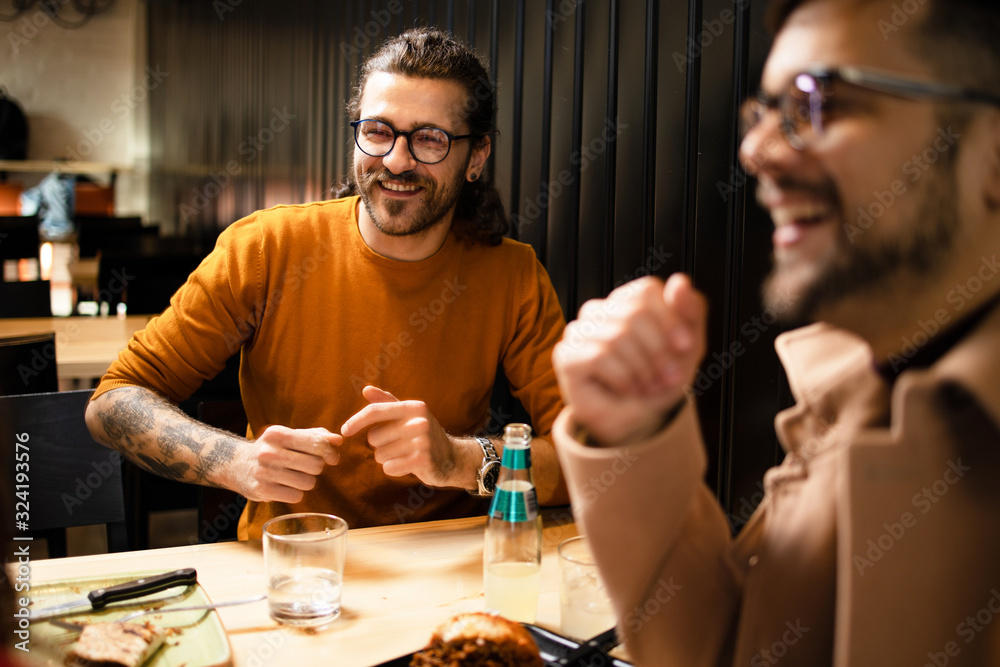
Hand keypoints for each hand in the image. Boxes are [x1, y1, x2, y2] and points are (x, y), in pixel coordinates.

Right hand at [236, 426, 340, 502]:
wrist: (237, 465)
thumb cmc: (272, 448)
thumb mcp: (289, 436)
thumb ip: (315, 436)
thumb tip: (338, 439)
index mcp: (278, 434)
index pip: (316, 443)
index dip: (330, 452)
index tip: (332, 458)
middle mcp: (269, 452)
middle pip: (315, 465)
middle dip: (316, 468)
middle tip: (306, 467)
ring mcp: (264, 472)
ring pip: (308, 483)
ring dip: (307, 482)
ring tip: (295, 476)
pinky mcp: (261, 490)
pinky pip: (296, 496)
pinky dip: (295, 493)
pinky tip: (285, 486)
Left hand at [341, 386, 465, 487]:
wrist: (452, 457)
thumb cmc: (423, 434)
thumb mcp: (408, 415)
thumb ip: (386, 402)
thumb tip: (366, 389)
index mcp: (413, 407)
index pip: (375, 411)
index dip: (356, 421)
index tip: (344, 431)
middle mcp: (419, 421)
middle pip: (374, 437)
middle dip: (380, 445)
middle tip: (399, 444)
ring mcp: (422, 441)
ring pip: (380, 455)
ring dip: (387, 458)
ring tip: (405, 454)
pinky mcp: (423, 460)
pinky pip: (389, 468)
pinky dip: (394, 470)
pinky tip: (408, 465)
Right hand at [553, 273, 706, 445]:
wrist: (637, 423)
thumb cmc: (658, 382)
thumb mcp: (687, 349)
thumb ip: (690, 312)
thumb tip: (680, 281)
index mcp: (625, 302)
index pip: (645, 290)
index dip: (669, 318)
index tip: (684, 347)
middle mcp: (598, 310)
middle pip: (634, 313)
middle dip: (659, 351)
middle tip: (667, 378)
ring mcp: (578, 332)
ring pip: (618, 336)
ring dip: (642, 369)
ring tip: (647, 387)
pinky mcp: (566, 355)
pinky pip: (599, 356)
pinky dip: (623, 378)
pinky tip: (627, 389)